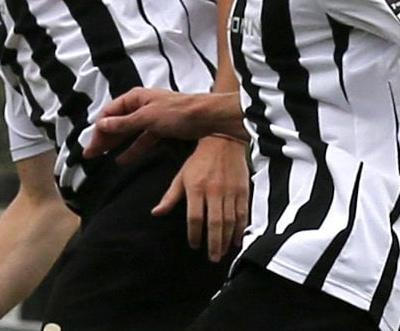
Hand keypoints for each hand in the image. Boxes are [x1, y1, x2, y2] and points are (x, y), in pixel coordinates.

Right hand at [85, 88, 241, 159]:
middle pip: (117, 122)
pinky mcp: (161, 129)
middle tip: (90, 155)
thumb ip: (124, 122)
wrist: (207, 117)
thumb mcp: (148, 117)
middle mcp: (141, 105)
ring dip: (115, 144)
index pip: (109, 113)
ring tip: (101, 158)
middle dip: (103, 138)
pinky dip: (132, 149)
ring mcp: (151, 118)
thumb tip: (102, 124)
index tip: (91, 145)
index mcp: (136, 97)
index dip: (99, 129)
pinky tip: (122, 160)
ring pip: (128, 132)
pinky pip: (141, 140)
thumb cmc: (179, 112)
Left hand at [151, 136, 247, 261]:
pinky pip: (243, 214)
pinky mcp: (243, 190)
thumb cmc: (199, 160)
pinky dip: (241, 229)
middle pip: (214, 223)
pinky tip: (237, 240)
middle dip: (214, 244)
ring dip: (227, 240)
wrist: (222, 141)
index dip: (194, 234)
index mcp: (196, 188)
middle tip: (213, 258)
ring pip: (230, 221)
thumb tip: (156, 213)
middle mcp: (213, 191)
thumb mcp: (181, 176)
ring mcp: (230, 191)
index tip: (194, 245)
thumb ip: (170, 197)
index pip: (194, 218)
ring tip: (223, 253)